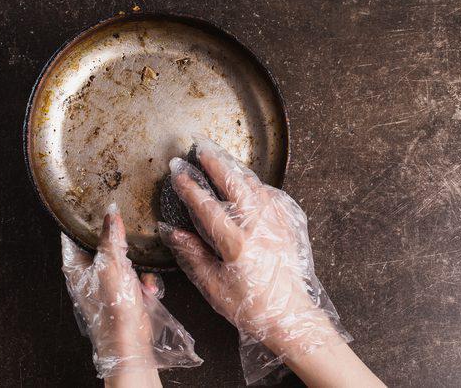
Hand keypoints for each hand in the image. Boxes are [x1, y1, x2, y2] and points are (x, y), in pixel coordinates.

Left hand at [62, 204, 201, 383]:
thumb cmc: (114, 307)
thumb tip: (111, 211)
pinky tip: (146, 289)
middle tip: (130, 238)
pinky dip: (143, 281)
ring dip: (136, 265)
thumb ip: (111, 237)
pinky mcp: (122, 295)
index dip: (84, 218)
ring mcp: (105, 285)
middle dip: (121, 244)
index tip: (98, 203)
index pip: (73, 234)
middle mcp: (88, 274)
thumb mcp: (113, 264)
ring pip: (123, 260)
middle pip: (103, 245)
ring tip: (139, 275)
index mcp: (76, 266)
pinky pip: (134, 277)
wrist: (129, 342)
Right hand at [159, 137, 351, 383]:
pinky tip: (248, 181)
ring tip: (220, 157)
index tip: (178, 170)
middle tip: (201, 145)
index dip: (190, 186)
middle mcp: (259, 226)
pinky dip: (256, 184)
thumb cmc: (250, 306)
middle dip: (216, 161)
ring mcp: (276, 223)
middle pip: (235, 183)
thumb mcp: (213, 286)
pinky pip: (270, 196)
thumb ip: (191, 255)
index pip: (207, 205)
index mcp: (237, 242)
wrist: (290, 315)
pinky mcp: (288, 225)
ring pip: (255, 185)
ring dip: (236, 168)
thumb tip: (171, 231)